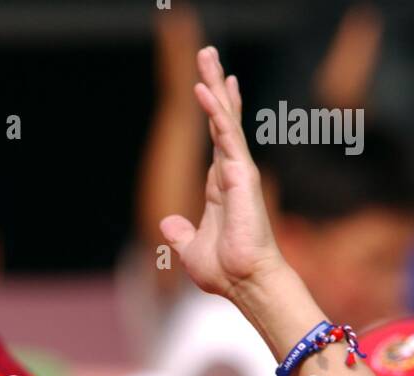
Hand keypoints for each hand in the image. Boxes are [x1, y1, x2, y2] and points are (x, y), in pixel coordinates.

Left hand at [160, 47, 283, 299]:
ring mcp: (239, 172)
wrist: (245, 283)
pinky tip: (205, 90)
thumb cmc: (225, 271)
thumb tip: (168, 224)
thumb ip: (181, 234)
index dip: (215, 113)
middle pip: (222, 122)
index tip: (211, 88)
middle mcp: (232, 174)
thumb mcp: (191, 249)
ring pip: (225, 120)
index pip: (216, 142)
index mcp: (220, 188)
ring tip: (207, 56)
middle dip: (216, 88)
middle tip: (209, 55)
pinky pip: (226, 136)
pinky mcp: (242, 174)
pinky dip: (216, 112)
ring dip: (216, 87)